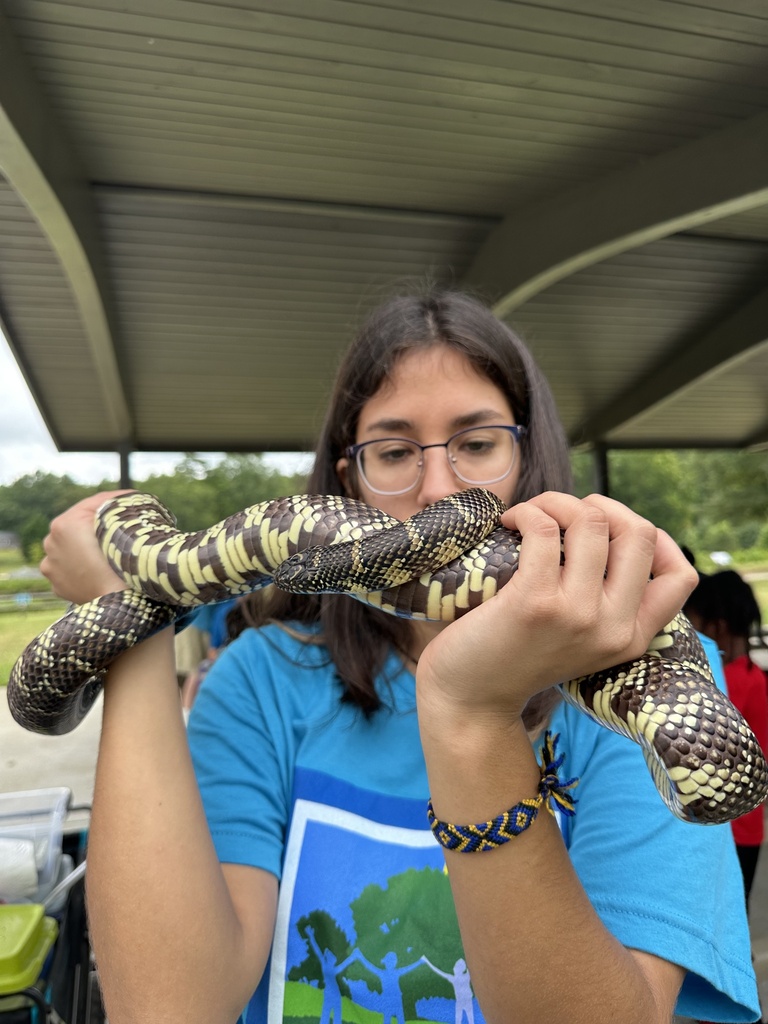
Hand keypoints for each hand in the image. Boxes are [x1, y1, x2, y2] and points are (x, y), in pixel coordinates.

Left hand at [41, 490, 133, 604]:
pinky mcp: (56, 584)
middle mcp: (50, 542)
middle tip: (122, 528)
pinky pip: (70, 567)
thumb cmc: (124, 565)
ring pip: (73, 546)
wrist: (119, 606)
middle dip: (98, 525)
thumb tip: (125, 499)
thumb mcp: (124, 528)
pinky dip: (83, 565)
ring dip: (87, 545)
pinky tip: (99, 569)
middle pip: (80, 524)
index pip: (94, 504)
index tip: (132, 502)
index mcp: (64, 524)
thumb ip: (120, 507)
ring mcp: (50, 565)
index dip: (116, 501)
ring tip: (109, 551)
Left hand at [417, 491, 697, 722]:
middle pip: (639, 534)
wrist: (471, 701)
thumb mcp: (581, 640)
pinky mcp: (534, 602)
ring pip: (592, 521)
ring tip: (531, 515)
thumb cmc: (518, 658)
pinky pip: (543, 528)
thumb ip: (605, 603)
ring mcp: (576, 614)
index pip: (681, 577)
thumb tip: (607, 530)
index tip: (615, 532)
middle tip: (563, 516)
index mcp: (632, 638)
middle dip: (602, 507)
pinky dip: (527, 512)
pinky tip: (510, 523)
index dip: (657, 539)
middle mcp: (613, 628)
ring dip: (557, 502)